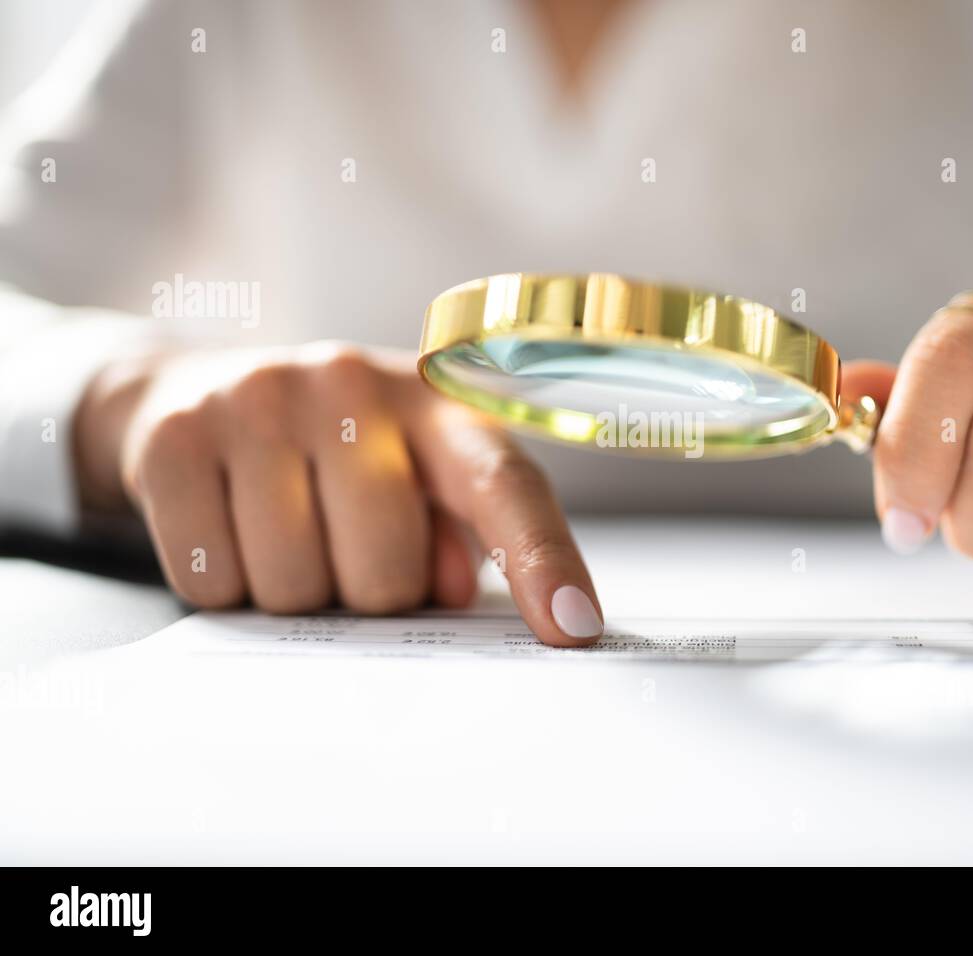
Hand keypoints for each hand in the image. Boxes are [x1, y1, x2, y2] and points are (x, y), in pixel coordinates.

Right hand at [73, 341, 603, 644]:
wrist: (200, 388)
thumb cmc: (340, 454)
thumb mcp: (415, 478)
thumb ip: (456, 535)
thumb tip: (447, 590)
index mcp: (438, 404)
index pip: (505, 485)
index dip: (544, 560)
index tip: (573, 627)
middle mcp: (355, 385)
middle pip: (386, 574)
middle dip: (369, 595)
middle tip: (346, 553)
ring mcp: (262, 401)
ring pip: (295, 588)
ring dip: (294, 594)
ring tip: (286, 533)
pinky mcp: (178, 435)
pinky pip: (212, 582)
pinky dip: (224, 585)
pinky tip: (229, 529)